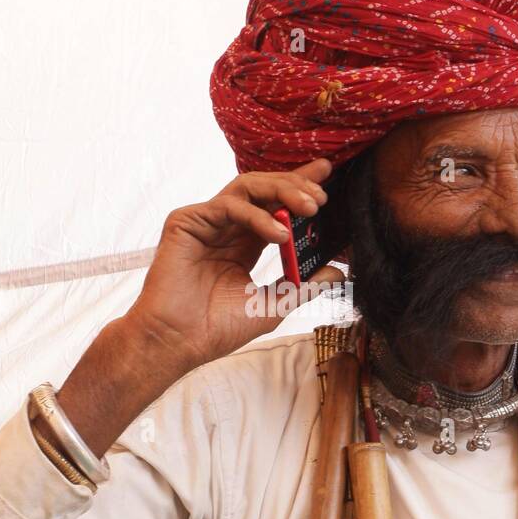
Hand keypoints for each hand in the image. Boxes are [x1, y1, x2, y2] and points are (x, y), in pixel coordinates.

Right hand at [126, 158, 344, 371]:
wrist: (178, 343)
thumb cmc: (216, 328)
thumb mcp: (273, 304)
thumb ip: (303, 285)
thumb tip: (338, 272)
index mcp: (244, 242)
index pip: (276, 205)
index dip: (300, 186)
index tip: (328, 175)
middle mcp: (226, 227)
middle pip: (265, 189)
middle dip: (297, 185)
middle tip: (323, 196)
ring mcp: (206, 222)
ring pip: (247, 187)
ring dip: (283, 192)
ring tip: (311, 208)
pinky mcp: (186, 222)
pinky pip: (228, 206)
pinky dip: (257, 216)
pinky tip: (281, 234)